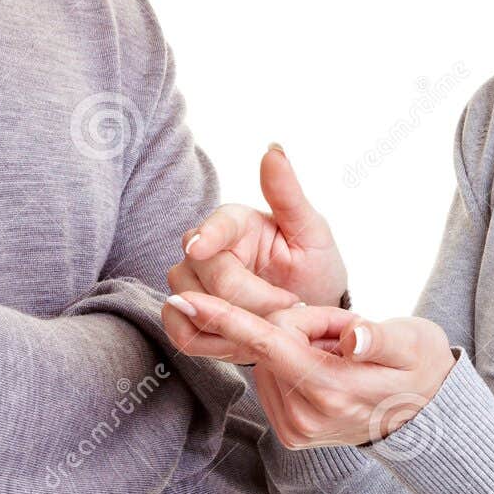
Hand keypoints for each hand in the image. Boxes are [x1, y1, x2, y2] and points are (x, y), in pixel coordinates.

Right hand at [166, 145, 347, 351]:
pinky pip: (181, 333)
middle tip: (292, 307)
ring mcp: (192, 282)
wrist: (310, 311)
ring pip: (192, 306)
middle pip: (210, 278)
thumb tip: (274, 150)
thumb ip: (288, 195)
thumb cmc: (312, 265)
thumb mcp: (312, 231)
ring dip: (235, 325)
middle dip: (255, 301)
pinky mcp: (189, 315)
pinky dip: (211, 343)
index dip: (205, 237)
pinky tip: (243, 341)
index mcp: (234, 221)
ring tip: (273, 324)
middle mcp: (204, 248)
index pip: (213, 228)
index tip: (200, 248)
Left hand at [167, 269, 457, 447]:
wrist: (429, 415)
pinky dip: (291, 362)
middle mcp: (305, 416)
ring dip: (294, 343)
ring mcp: (296, 429)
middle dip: (296, 323)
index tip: (187, 299)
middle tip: (342, 330)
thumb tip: (352, 338)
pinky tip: (325, 367)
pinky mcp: (290, 433)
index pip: (266, 344)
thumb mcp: (411, 342)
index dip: (225, 317)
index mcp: (331, 388)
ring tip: (339, 352)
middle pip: (269, 343)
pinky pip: (273, 378)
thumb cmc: (420, 365)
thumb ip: (378, 337)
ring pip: (268, 359)